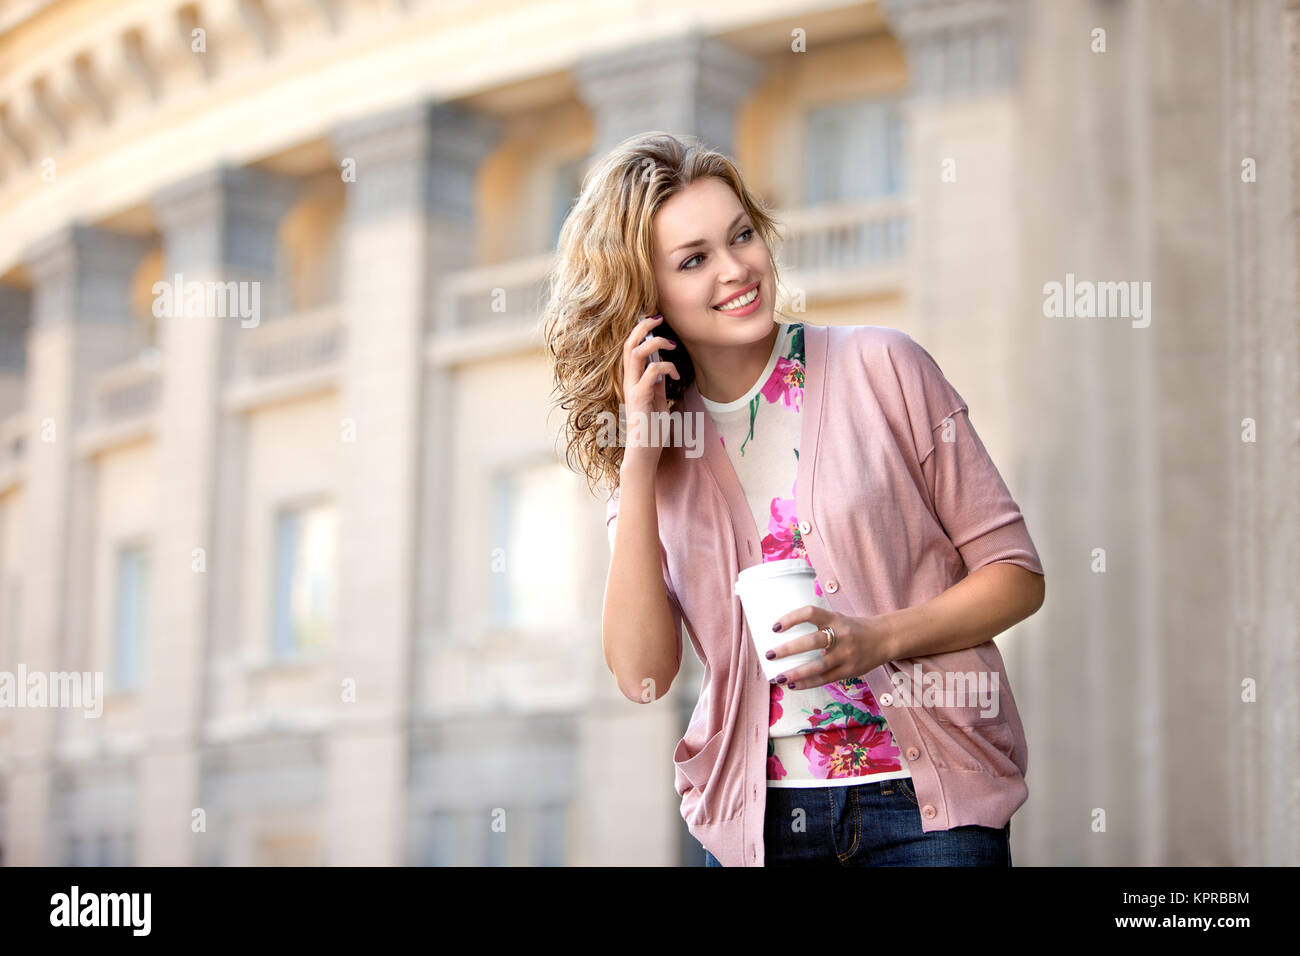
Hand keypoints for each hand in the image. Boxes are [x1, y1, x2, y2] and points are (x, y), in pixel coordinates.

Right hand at [619, 314, 679, 472]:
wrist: (644, 452)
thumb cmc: (651, 429)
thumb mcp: (656, 400)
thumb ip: (655, 384)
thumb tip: (661, 367)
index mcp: (631, 380)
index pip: (629, 348)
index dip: (640, 331)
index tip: (655, 321)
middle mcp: (628, 381)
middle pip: (628, 344)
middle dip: (643, 327)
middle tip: (658, 318)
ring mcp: (632, 389)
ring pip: (635, 353)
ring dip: (655, 343)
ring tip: (671, 344)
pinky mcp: (640, 398)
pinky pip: (651, 373)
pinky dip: (666, 368)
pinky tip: (675, 376)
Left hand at [766, 606, 891, 689]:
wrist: (885, 638)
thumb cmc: (853, 628)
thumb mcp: (837, 618)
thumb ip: (817, 625)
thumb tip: (784, 636)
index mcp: (835, 618)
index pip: (810, 613)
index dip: (791, 618)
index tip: (775, 627)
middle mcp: (841, 635)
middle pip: (812, 641)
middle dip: (788, 649)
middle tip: (770, 654)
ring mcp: (846, 655)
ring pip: (818, 666)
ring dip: (796, 673)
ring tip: (778, 677)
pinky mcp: (849, 671)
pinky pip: (825, 679)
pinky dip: (807, 683)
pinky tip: (793, 685)